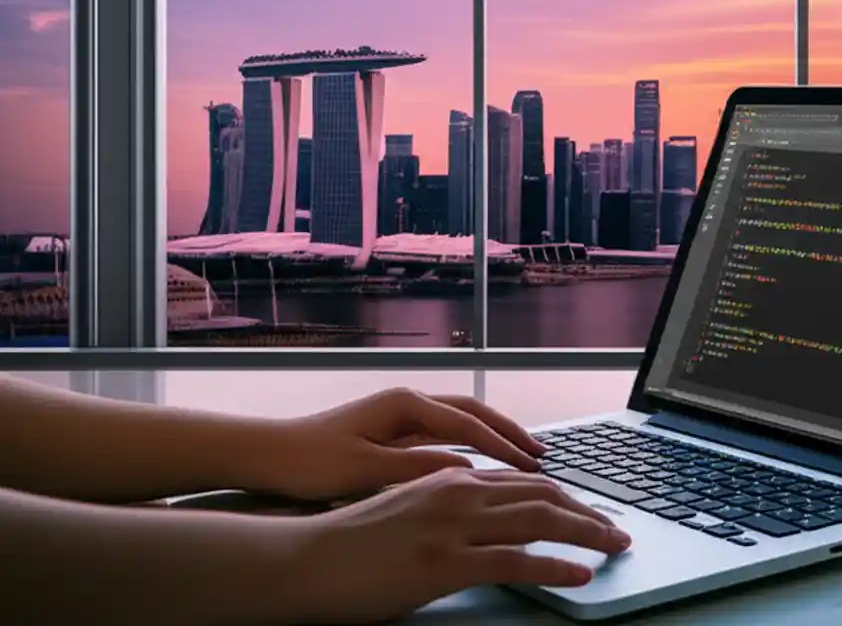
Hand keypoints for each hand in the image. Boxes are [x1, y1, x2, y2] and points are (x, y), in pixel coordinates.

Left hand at [260, 389, 546, 500]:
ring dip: (492, 436)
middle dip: (509, 432)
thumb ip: (417, 468)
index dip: (504, 446)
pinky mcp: (392, 430)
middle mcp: (407, 402)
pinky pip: (444, 434)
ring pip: (460, 421)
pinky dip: (470, 445)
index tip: (533, 465)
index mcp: (404, 405)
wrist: (268, 454)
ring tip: (523, 456)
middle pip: (473, 412)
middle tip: (541, 454)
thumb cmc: (310, 462)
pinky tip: (482, 463)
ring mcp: (400, 414)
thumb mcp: (365, 470)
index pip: (469, 424)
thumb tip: (467, 471)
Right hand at [289, 468, 631, 623]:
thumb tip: (487, 520)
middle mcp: (457, 492)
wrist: (302, 560)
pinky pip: (517, 563)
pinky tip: (579, 575)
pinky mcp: (445, 563)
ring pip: (539, 520)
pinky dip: (556, 567)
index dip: (565, 496)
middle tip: (617, 531)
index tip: (590, 512)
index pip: (524, 481)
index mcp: (449, 479)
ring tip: (613, 547)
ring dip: (586, 533)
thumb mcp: (406, 512)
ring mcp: (452, 527)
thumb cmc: (348, 544)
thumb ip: (449, 509)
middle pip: (542, 495)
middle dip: (587, 513)